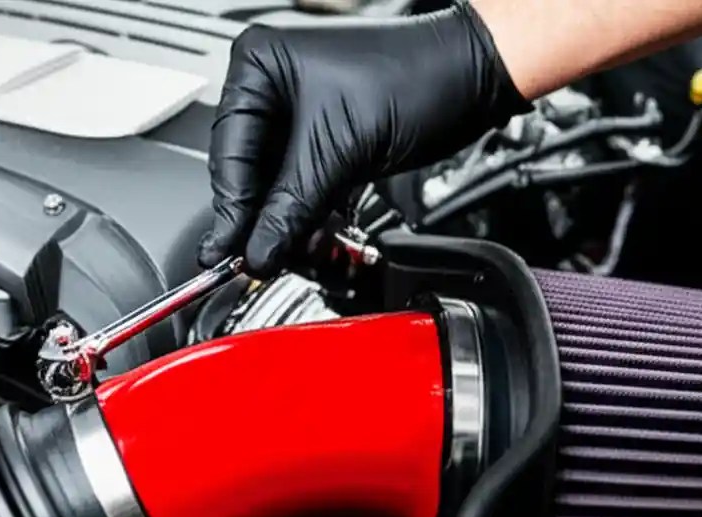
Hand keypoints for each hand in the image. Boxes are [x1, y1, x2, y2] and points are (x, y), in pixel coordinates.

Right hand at [199, 2, 529, 276]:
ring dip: (289, 226)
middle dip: (263, 222)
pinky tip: (315, 239)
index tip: (228, 252)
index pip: (229, 154)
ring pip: (279, 189)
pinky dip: (312, 218)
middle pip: (252, 176)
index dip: (232, 210)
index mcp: (260, 68)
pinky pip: (306, 190)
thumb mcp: (338, 150)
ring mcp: (302, 118)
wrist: (472, 77)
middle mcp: (274, 89)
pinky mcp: (330, 144)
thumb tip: (257, 251)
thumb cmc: (415, 75)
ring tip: (294, 255)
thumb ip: (291, 208)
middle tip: (260, 262)